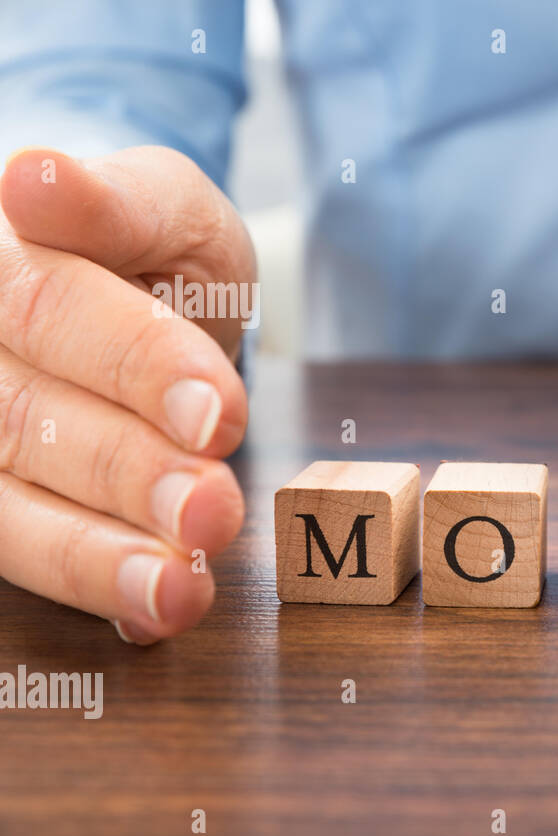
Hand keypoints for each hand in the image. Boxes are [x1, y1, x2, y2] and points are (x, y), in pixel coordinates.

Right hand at [0, 146, 250, 643]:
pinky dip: (89, 587)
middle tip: (214, 512)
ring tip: (177, 593)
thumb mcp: (161, 203)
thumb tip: (35, 181)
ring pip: (6, 505)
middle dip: (130, 474)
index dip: (139, 365)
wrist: (112, 284)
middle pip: (26, 420)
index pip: (57, 310)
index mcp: (4, 265)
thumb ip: (119, 201)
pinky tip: (146, 615)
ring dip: (96, 558)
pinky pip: (17, 550)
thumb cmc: (143, 245)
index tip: (220, 413)